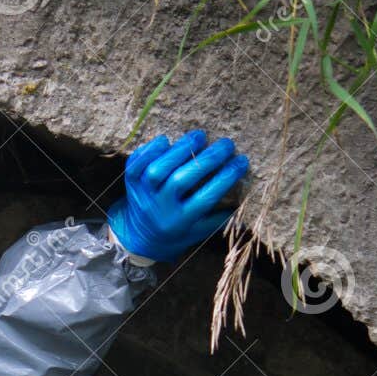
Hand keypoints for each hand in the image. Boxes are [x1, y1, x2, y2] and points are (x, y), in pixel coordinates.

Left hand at [107, 128, 249, 263]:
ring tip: (200, 136)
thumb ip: (219, 217)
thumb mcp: (199, 231)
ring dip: (179, 151)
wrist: (139, 239)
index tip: (242, 161)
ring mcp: (142, 196)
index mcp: (180, 222)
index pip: (205, 198)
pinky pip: (136, 165)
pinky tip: (166, 140)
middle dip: (207, 160)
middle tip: (227, 144)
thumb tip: (245, 194)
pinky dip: (149, 150)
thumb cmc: (176, 232)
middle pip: (182, 181)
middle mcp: (160, 209)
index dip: (225, 178)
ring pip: (157, 170)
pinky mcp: (131, 184)